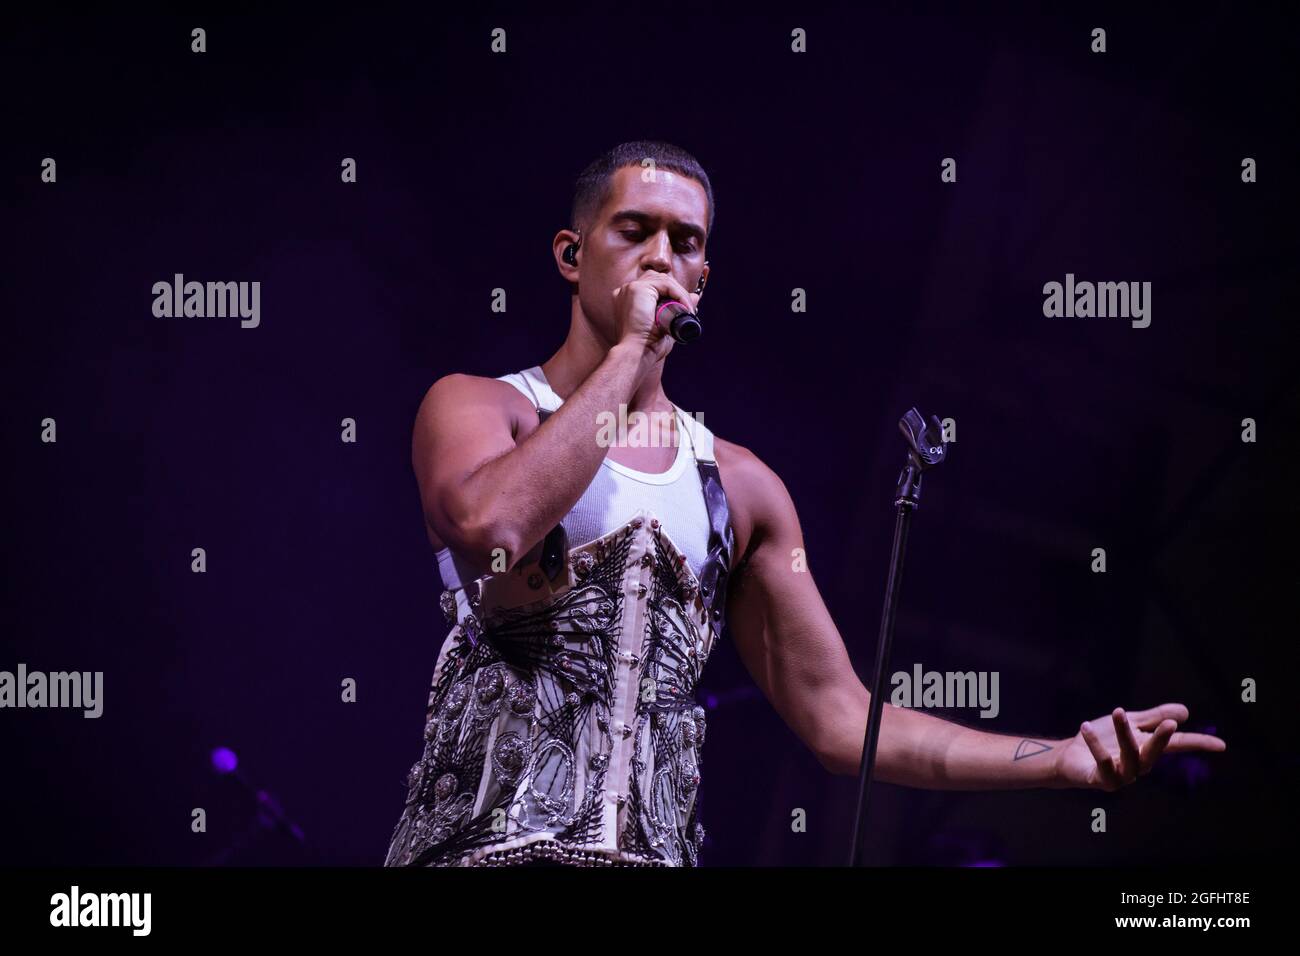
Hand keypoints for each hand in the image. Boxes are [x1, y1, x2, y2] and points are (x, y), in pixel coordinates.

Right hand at [611, 271, 701, 367]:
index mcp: (629, 299)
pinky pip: (666, 284)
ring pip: (664, 280)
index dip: (671, 294)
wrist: (637, 353)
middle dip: (677, 292)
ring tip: (688, 310)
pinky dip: (679, 295)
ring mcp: (630, 288)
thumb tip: (695, 298)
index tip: (684, 308)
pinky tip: (685, 308)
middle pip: (659, 279)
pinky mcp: (637, 288)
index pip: (654, 286)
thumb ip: (678, 311)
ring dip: (680, 294)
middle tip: (689, 309)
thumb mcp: (666, 326)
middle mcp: (627, 291)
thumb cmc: (647, 346)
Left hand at [1053, 703, 1225, 790]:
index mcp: (1147, 750)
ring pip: (1129, 757)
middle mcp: (1138, 765)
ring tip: (1120, 711)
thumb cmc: (1102, 740)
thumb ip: (1154, 718)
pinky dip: (1095, 745)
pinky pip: (1102, 763)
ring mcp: (1121, 775)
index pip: (1177, 746)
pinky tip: (1086, 727)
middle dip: (1163, 740)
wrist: (1069, 757)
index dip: (1198, 744)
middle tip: (1171, 724)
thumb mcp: (1130, 724)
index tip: (1221, 745)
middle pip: (1155, 754)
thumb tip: (1186, 712)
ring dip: (1125, 734)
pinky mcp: (1101, 780)